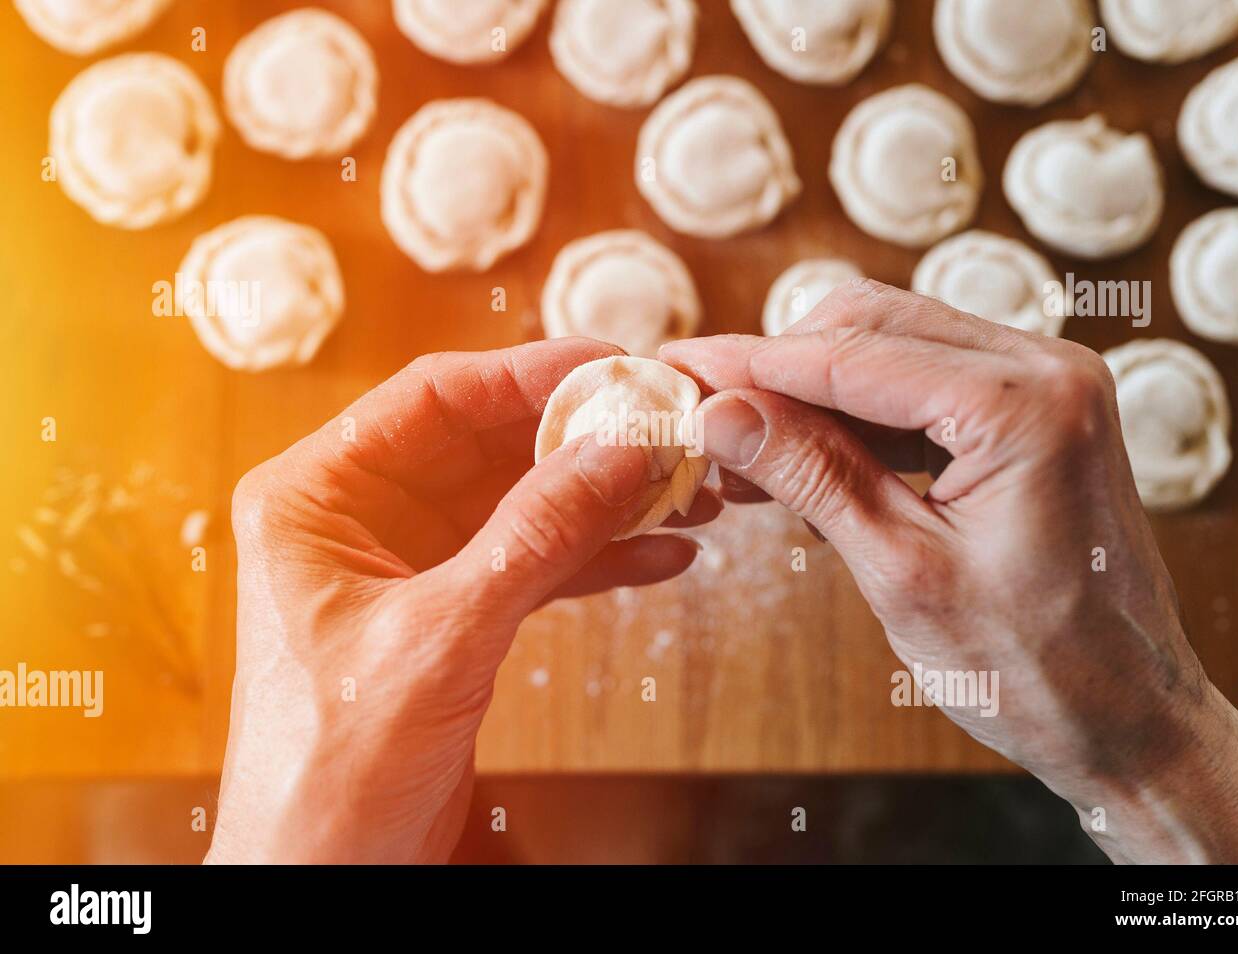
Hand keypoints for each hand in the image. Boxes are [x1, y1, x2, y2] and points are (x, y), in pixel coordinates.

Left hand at [205, 339, 718, 862]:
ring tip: (682, 492)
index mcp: (317, 495)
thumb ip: (535, 536)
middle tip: (664, 428)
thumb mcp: (441, 636)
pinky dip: (596, 557)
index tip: (613, 365)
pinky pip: (535, 561)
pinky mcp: (454, 613)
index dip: (529, 372)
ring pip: (523, 501)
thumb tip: (617, 451)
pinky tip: (660, 554)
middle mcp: (362, 516)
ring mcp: (413, 564)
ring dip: (602, 498)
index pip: (434, 397)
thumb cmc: (329, 767)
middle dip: (581, 439)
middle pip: (490, 442)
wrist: (328, 873)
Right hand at [662, 280, 1237, 863]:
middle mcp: (1049, 369)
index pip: (853, 356)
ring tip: (748, 456)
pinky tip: (810, 468)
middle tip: (705, 415)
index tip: (680, 365)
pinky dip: (861, 419)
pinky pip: (926, 387)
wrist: (1130, 718)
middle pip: (873, 327)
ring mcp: (1049, 386)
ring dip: (815, 395)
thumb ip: (811, 475)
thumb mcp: (902, 573)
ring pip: (895, 350)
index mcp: (1028, 405)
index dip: (752, 362)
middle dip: (781, 370)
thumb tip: (721, 412)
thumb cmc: (1035, 667)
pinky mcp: (1036, 414)